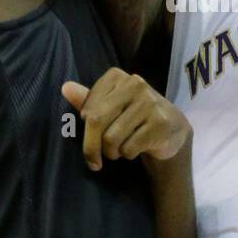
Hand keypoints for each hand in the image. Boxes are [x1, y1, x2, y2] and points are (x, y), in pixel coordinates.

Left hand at [62, 68, 190, 171]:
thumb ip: (88, 100)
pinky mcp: (159, 123)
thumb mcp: (110, 106)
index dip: (85, 130)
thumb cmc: (134, 115)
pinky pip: (129, 148)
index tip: (92, 136)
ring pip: (111, 138)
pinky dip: (128, 154)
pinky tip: (136, 148)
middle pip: (96, 121)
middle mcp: (134, 85)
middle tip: (94, 161)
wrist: (172, 127)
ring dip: (112, 152)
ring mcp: (149, 103)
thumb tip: (65, 88)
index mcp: (117, 76)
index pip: (87, 109)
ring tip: (120, 150)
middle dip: (91, 148)